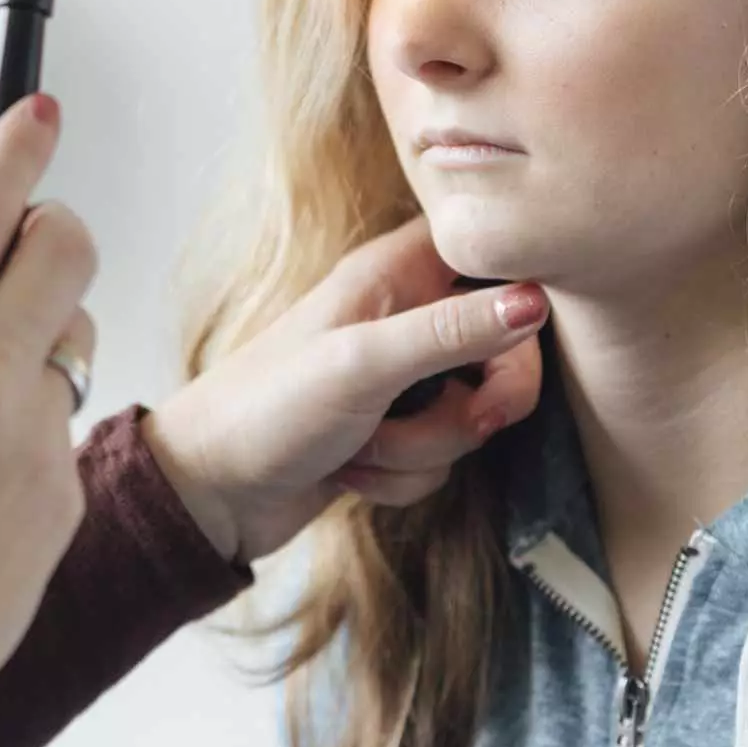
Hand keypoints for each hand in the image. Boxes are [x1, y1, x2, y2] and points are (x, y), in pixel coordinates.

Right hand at [0, 95, 94, 746]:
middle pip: (64, 243)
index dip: (16, 146)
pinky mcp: (63, 488)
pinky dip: (29, 426)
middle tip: (26, 250)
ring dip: (42, 335)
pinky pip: (63, 417)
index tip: (40, 111)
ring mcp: (30, 433)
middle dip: (51, 230)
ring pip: (74, 329)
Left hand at [143, 215, 546, 564]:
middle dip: (481, 402)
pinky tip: (349, 470)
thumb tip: (537, 300)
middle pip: (503, 348)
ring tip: (360, 443)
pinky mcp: (393, 434)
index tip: (520, 333)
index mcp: (393, 272)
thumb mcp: (363, 363)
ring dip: (423, 448)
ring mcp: (398, 380)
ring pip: (472, 416)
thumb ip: (451, 330)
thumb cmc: (268, 409)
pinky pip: (442, 459)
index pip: (492, 255)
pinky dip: (401, 476)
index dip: (519, 293)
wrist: (210, 491)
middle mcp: (402, 317)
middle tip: (470, 420)